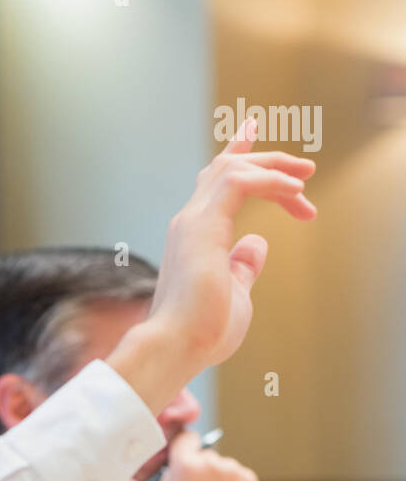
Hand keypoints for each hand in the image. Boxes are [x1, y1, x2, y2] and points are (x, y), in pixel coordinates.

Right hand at [108, 120, 315, 415]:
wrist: (176, 348)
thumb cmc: (202, 334)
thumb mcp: (234, 293)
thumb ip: (243, 266)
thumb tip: (257, 244)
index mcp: (194, 238)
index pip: (215, 186)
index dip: (238, 157)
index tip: (252, 132)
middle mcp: (190, 223)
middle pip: (225, 169)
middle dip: (266, 162)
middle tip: (305, 170)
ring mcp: (193, 222)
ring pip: (233, 169)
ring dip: (273, 168)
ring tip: (305, 179)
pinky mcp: (202, 225)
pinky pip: (240, 182)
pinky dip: (270, 181)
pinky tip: (295, 192)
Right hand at [130, 430, 261, 480]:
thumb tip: (124, 472)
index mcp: (186, 465)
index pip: (186, 438)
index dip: (182, 452)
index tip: (182, 465)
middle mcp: (212, 463)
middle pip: (205, 455)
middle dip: (200, 469)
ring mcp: (234, 474)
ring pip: (223, 467)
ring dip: (218, 479)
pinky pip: (240, 479)